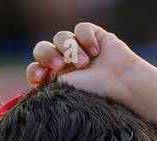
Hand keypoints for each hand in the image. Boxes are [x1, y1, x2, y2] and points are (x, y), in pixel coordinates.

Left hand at [26, 22, 142, 102]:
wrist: (122, 86)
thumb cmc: (96, 96)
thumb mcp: (66, 93)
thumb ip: (47, 86)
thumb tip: (33, 83)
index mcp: (57, 81)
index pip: (35, 69)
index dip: (34, 70)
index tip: (40, 77)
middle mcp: (66, 65)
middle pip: (42, 49)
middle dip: (49, 54)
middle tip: (61, 65)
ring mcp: (80, 50)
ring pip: (60, 37)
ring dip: (70, 49)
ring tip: (85, 62)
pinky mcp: (94, 37)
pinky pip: (81, 28)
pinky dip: (86, 38)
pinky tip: (97, 51)